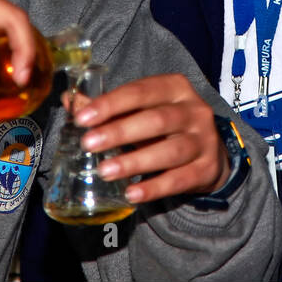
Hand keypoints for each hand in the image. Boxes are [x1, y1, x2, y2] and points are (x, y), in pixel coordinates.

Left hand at [72, 74, 231, 202]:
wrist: (210, 153)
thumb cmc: (167, 126)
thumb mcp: (144, 110)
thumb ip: (110, 108)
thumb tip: (71, 102)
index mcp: (175, 88)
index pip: (141, 91)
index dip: (111, 103)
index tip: (83, 118)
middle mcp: (194, 110)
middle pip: (156, 120)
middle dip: (119, 131)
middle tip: (88, 144)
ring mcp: (204, 140)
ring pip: (170, 151)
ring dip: (135, 161)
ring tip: (105, 171)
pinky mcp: (206, 169)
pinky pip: (179, 180)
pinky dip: (154, 187)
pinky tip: (131, 194)